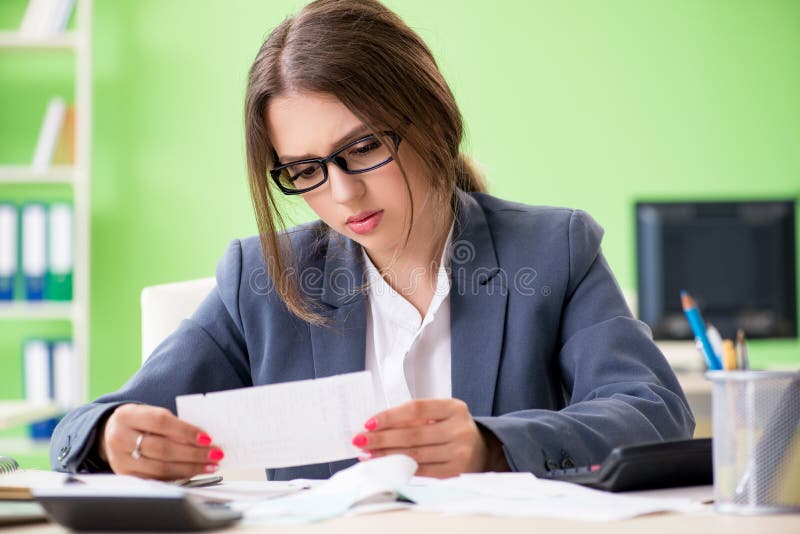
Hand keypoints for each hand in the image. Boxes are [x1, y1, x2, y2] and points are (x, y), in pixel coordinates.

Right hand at [98, 403, 222, 480]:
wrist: (110, 432)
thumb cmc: (139, 421)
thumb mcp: (150, 413)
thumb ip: (172, 423)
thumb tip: (203, 438)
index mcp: (127, 416)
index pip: (160, 422)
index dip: (186, 431)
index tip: (207, 438)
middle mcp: (119, 438)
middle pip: (162, 449)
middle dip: (193, 453)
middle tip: (215, 454)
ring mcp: (120, 460)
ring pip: (160, 468)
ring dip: (190, 468)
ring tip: (210, 465)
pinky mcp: (126, 475)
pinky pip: (157, 478)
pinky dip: (179, 476)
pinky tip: (194, 471)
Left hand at [352, 399, 501, 477]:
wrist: (482, 450)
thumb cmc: (451, 429)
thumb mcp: (440, 415)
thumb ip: (414, 418)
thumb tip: (376, 427)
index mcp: (454, 408)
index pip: (416, 409)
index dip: (390, 416)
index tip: (369, 423)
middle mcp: (459, 429)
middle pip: (413, 434)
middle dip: (382, 438)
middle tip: (360, 440)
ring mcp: (460, 453)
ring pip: (415, 455)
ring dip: (386, 456)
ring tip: (367, 455)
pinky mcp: (456, 473)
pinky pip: (422, 472)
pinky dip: (401, 469)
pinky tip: (386, 466)